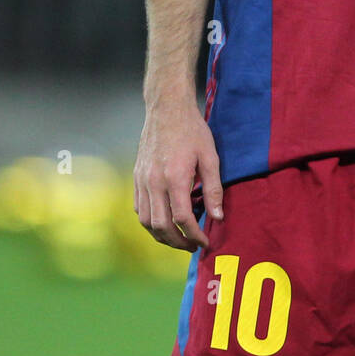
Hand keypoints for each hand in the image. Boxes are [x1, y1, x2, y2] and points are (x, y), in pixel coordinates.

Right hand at [134, 97, 223, 251]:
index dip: (195, 236)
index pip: (183, 219)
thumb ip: (214, 189)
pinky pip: (139, 208)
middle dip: (178, 243)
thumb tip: (218, 217)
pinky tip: (164, 221)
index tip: (205, 242)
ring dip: (162, 236)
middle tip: (192, 246)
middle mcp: (154, 182)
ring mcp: (142, 180)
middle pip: (161, 226)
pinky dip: (150, 221)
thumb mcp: (210, 157)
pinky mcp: (136, 177)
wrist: (167, 108)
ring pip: (146, 221)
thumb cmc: (192, 131)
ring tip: (179, 239)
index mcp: (175, 177)